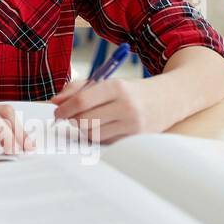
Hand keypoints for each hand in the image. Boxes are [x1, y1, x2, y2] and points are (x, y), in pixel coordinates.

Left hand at [50, 77, 167, 142]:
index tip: (57, 112)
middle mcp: (126, 106)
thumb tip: (55, 101)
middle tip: (68, 118)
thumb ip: (77, 88)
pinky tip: (103, 127)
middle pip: (85, 120)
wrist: (168, 99)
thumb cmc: (130, 90)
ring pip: (94, 134)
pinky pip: (106, 142)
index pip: (82, 100)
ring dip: (84, 130)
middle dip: (72, 121)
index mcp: (116, 87)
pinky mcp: (135, 139)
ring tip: (87, 121)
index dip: (65, 109)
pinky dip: (98, 136)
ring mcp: (132, 125)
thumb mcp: (106, 81)